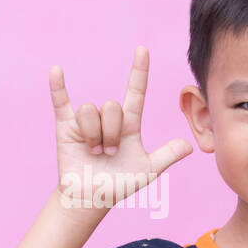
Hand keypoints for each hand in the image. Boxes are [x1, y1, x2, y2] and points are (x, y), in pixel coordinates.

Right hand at [51, 45, 192, 209]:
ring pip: (90, 110)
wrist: (91, 198)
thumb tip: (190, 146)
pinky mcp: (66, 126)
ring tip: (93, 153)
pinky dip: (57, 86)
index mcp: (129, 125)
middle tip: (110, 154)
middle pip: (112, 107)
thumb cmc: (119, 185)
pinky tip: (56, 70)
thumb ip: (166, 156)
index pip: (136, 91)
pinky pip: (61, 101)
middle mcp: (108, 119)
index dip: (139, 71)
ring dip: (94, 136)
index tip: (143, 49)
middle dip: (111, 133)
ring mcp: (87, 121)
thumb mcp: (147, 171)